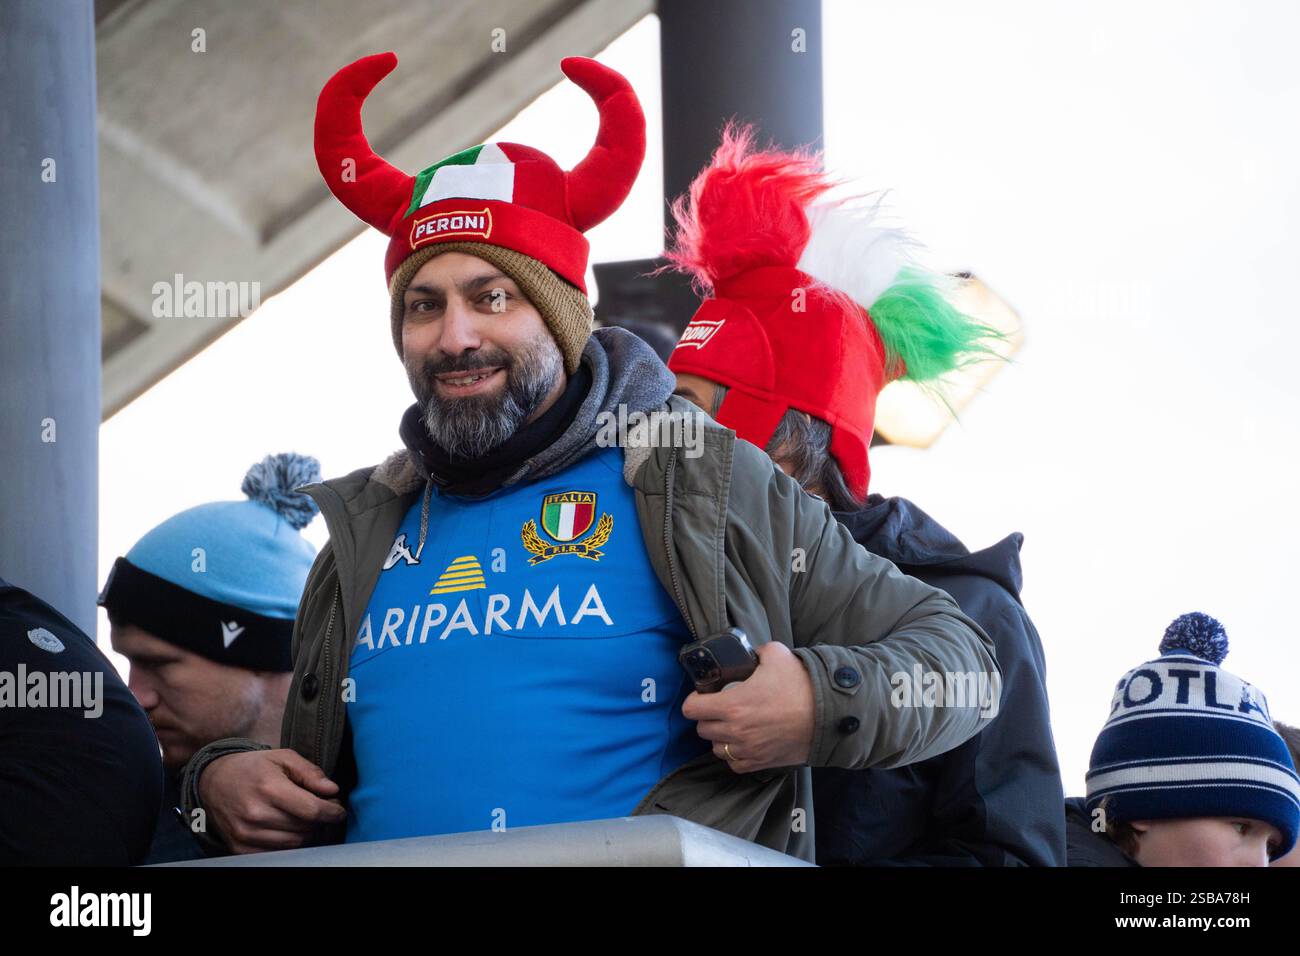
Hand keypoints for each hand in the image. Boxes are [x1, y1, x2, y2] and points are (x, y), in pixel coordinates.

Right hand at [197, 749, 346, 853]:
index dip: (332, 812)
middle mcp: (256, 814)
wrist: (212, 782)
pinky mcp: (240, 847)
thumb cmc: (253, 767)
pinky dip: (289, 843)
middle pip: (305, 828)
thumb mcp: (283, 758)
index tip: (339, 809)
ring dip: (307, 833)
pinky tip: (290, 829)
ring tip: (306, 818)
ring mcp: (246, 834)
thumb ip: (310, 772)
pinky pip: (277, 853)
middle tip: (322, 809)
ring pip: (294, 843)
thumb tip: (332, 790)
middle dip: (320, 820)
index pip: (312, 810)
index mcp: (269, 788)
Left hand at [682, 641, 814, 772]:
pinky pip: (734, 764)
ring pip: (716, 748)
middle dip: (707, 717)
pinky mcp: (759, 763)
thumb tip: (749, 654)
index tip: (703, 695)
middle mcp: (735, 731)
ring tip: (732, 725)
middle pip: (702, 729)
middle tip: (719, 707)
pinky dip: (734, 754)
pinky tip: (743, 742)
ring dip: (719, 736)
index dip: (695, 700)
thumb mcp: (776, 655)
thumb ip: (756, 652)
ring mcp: (747, 750)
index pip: (692, 709)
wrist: (827, 715)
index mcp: (733, 705)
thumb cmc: (802, 685)